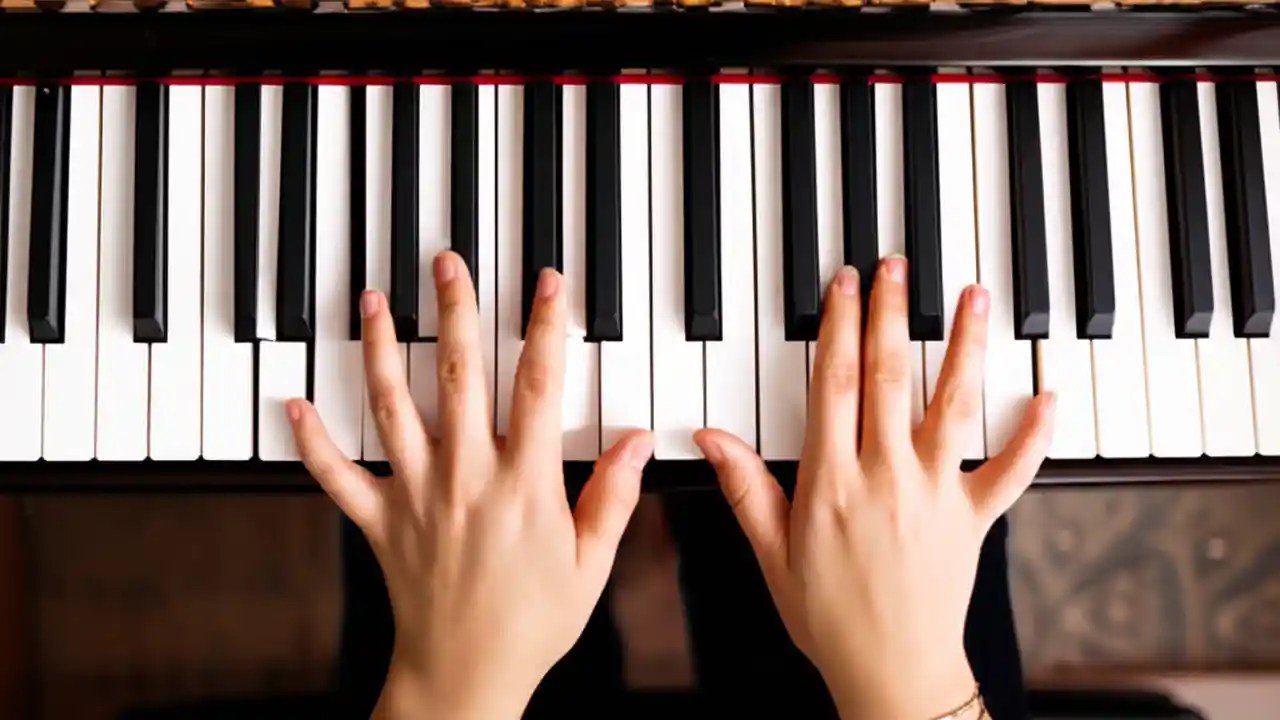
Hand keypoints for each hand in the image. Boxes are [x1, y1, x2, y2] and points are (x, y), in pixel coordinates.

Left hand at [287, 252, 652, 719]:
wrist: (466, 677)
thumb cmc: (532, 623)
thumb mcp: (590, 565)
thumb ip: (613, 498)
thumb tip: (638, 441)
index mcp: (524, 486)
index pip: (537, 389)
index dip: (545, 329)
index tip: (547, 283)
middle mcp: (466, 479)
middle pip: (457, 378)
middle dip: (453, 312)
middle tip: (446, 262)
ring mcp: (417, 497)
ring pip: (392, 409)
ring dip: (379, 350)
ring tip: (373, 301)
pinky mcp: (379, 521)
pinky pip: (337, 475)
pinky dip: (312, 440)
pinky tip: (294, 403)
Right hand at [694, 257, 1053, 718]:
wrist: (891, 670)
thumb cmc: (828, 616)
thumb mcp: (771, 553)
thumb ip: (745, 488)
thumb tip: (708, 436)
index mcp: (832, 481)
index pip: (836, 384)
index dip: (838, 326)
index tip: (842, 284)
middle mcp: (887, 476)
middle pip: (892, 376)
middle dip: (892, 313)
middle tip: (896, 265)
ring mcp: (935, 493)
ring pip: (953, 404)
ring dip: (964, 345)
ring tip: (971, 296)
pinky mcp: (974, 517)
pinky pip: (1012, 469)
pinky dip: (1033, 433)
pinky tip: (1049, 394)